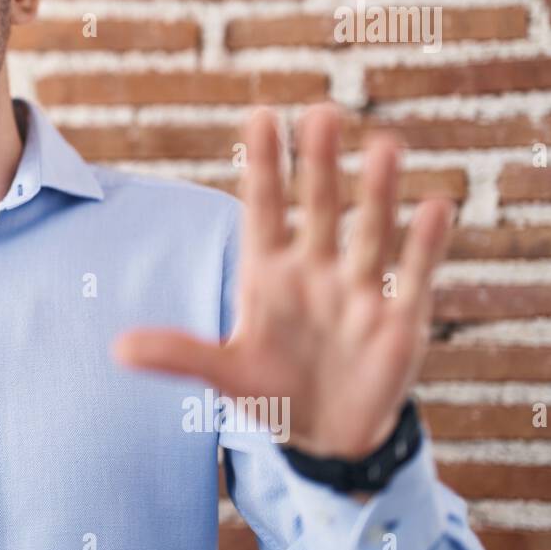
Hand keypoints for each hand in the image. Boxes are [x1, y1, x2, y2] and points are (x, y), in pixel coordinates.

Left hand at [112, 102, 452, 460]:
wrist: (325, 437)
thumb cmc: (271, 391)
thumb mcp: (222, 374)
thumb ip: (177, 354)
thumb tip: (116, 349)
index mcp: (268, 272)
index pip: (263, 208)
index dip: (264, 165)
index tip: (261, 115)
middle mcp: (315, 270)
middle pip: (318, 208)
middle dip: (318, 165)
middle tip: (321, 112)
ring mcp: (358, 291)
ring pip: (370, 231)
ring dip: (377, 193)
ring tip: (385, 145)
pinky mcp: (399, 320)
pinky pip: (413, 275)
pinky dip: (424, 245)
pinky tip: (435, 206)